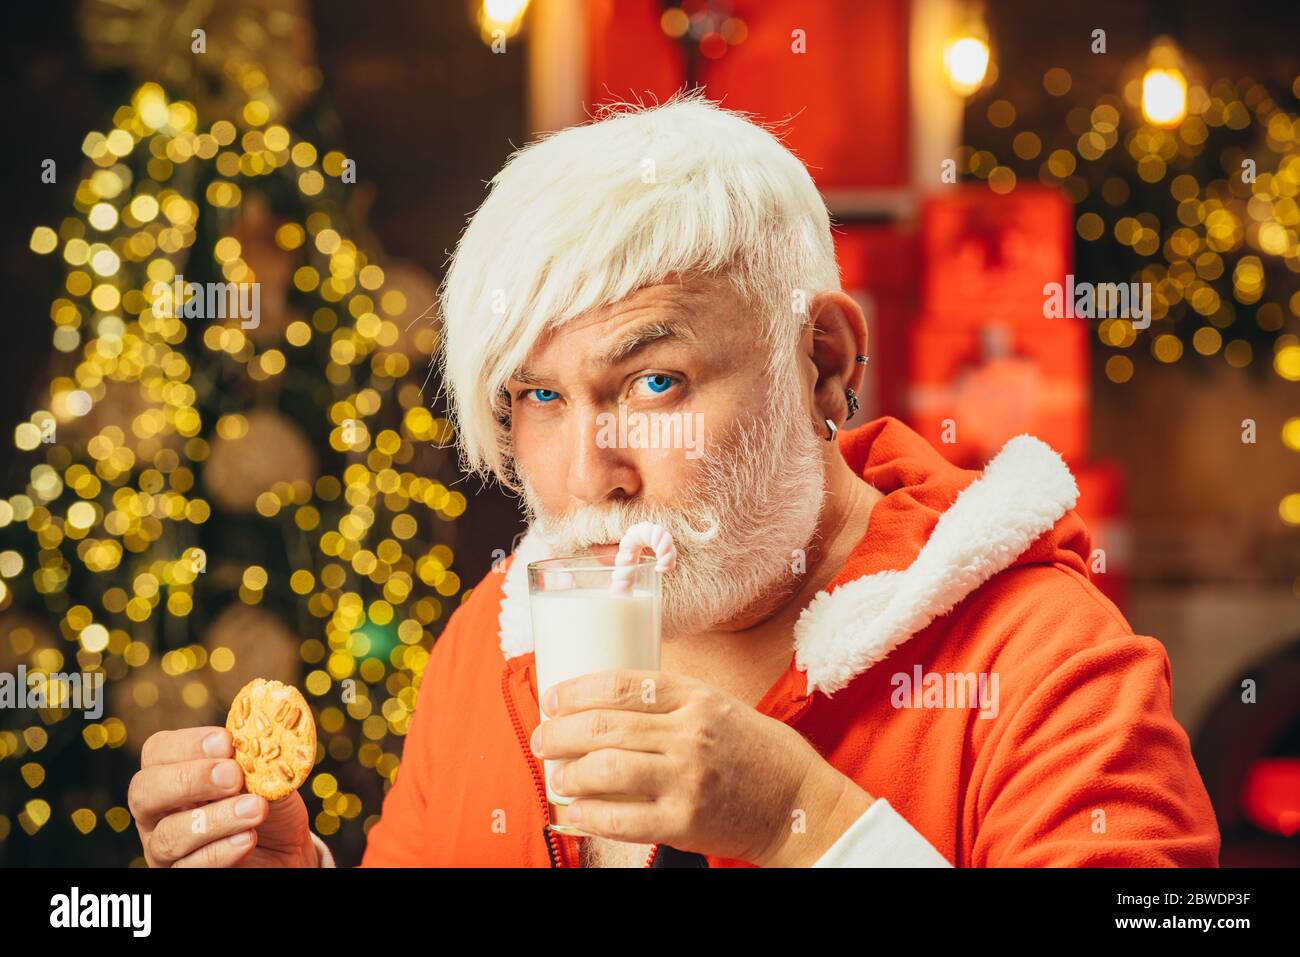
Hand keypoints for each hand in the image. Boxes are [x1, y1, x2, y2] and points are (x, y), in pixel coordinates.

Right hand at [128, 726, 317, 867]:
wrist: (286, 852)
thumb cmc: (268, 803)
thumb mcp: (269, 774)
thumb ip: (258, 756)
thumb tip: (263, 727)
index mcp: (173, 772)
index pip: (158, 751)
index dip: (188, 744)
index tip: (226, 742)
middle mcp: (159, 810)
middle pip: (144, 792)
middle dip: (190, 780)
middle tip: (233, 776)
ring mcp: (165, 848)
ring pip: (169, 835)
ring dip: (215, 819)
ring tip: (255, 809)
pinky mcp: (182, 876)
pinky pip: (190, 868)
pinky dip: (221, 851)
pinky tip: (248, 838)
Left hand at [533, 670, 873, 865]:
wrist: (800, 805)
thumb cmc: (759, 754)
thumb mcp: (722, 708)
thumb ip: (675, 702)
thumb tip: (612, 698)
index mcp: (697, 698)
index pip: (622, 684)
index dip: (576, 690)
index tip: (552, 697)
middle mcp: (690, 734)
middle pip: (604, 725)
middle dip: (559, 731)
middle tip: (542, 738)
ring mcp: (686, 779)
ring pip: (605, 768)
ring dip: (568, 773)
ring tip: (558, 776)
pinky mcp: (683, 821)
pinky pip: (620, 818)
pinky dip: (588, 816)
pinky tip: (575, 814)